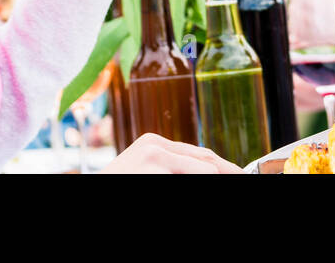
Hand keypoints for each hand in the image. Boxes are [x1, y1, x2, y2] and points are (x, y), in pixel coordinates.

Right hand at [100, 134, 243, 173]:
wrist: (90, 189)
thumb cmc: (120, 182)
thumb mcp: (146, 172)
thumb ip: (173, 168)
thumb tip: (213, 170)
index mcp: (155, 144)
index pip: (201, 155)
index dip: (225, 167)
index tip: (241, 174)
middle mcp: (155, 145)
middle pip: (206, 161)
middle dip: (226, 172)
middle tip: (243, 178)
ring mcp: (153, 156)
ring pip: (202, 171)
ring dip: (214, 177)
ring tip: (234, 179)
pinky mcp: (152, 166)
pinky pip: (186, 178)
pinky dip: (200, 181)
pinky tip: (205, 179)